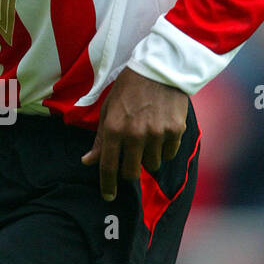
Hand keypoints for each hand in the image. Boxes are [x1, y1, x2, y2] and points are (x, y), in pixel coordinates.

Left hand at [81, 66, 188, 200]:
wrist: (161, 68)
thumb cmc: (130, 87)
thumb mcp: (109, 109)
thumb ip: (101, 139)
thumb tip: (88, 161)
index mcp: (114, 128)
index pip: (109, 167)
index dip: (107, 186)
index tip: (108, 196)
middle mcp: (135, 134)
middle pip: (131, 172)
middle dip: (129, 172)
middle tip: (131, 161)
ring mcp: (157, 134)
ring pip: (152, 164)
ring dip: (148, 158)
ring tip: (148, 138)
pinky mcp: (175, 131)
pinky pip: (169, 154)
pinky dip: (164, 149)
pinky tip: (161, 133)